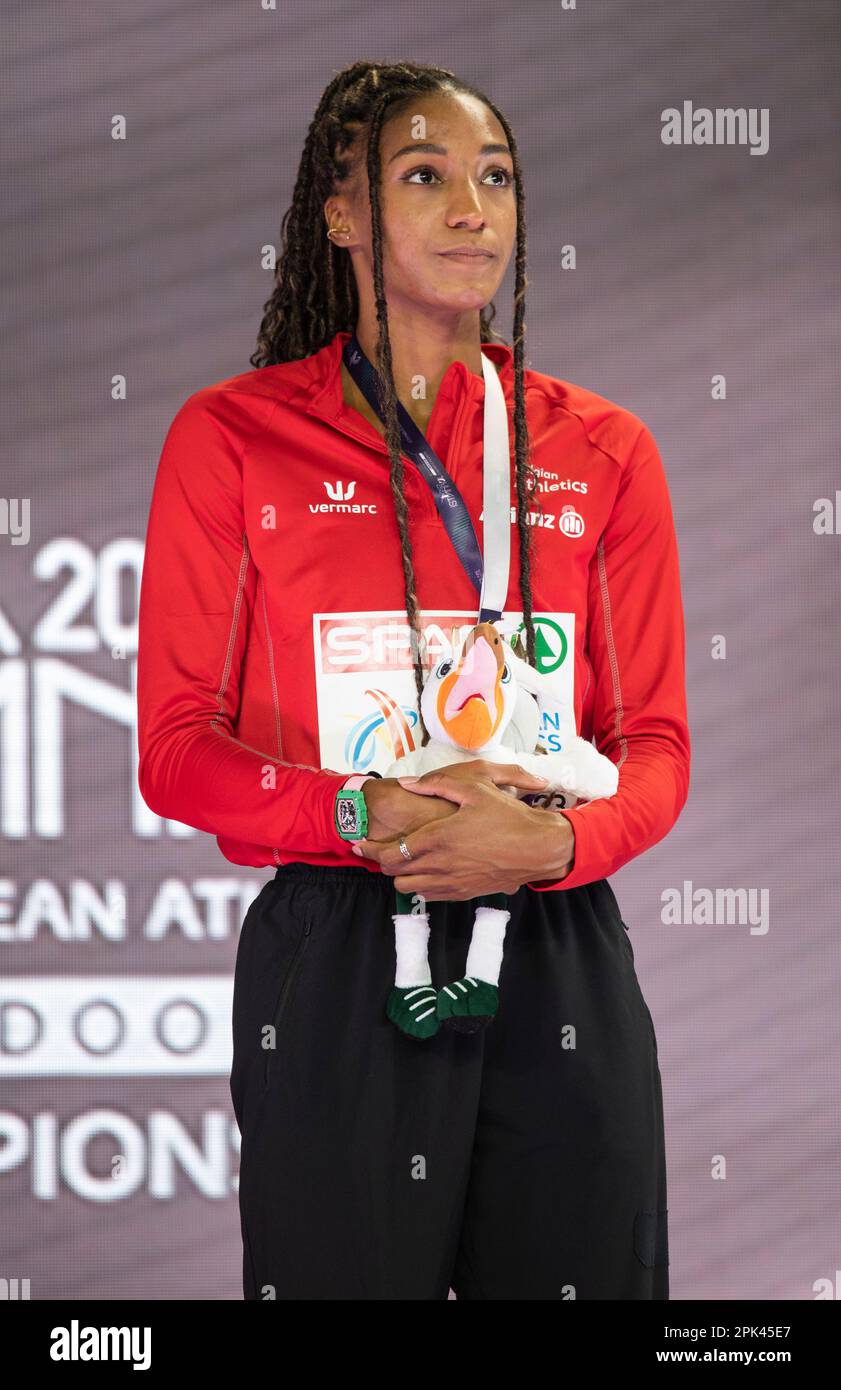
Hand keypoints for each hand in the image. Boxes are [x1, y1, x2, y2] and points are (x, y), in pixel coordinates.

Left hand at [353, 762, 570, 899]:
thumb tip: (406, 783)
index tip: (359, 844)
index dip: (369, 849)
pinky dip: (420, 885)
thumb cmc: (508, 815)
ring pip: (408, 888)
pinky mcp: (464, 893)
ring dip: (400, 874)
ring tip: (402, 859)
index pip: (390, 852)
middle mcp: (440, 865)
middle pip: (394, 873)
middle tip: (377, 849)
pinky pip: (429, 896)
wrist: (539, 848)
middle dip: (381, 861)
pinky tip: (426, 870)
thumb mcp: (475, 787)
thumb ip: (436, 784)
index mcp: (438, 838)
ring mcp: (452, 882)